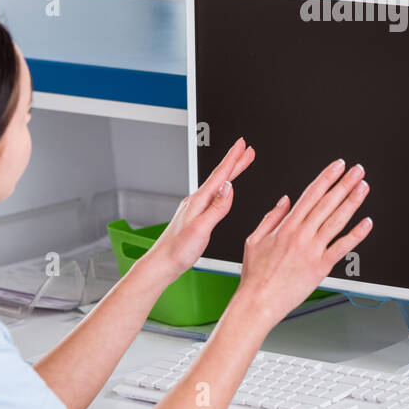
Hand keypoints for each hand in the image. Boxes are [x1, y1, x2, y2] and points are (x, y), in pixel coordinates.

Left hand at [146, 138, 255, 277]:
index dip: (232, 159)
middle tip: (246, 148)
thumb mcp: (201, 229)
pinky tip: (223, 190)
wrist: (162, 263)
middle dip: (234, 161)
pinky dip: (222, 187)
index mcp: (198, 202)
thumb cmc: (178, 250)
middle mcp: (195, 201)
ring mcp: (194, 208)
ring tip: (240, 164)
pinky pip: (212, 195)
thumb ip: (217, 208)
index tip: (242, 145)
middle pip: (219, 177)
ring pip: (216, 185)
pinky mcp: (194, 216)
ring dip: (229, 173)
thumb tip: (229, 187)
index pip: (219, 176)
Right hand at [232, 159, 372, 330]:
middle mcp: (301, 235)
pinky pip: (342, 247)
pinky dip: (356, 235)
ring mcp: (312, 251)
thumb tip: (285, 200)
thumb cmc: (255, 275)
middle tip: (357, 170)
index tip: (338, 167)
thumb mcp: (255, 240)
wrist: (258, 301)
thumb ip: (271, 217)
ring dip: (352, 202)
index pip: (311, 194)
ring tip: (363, 187)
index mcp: (286, 227)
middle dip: (344, 184)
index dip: (326, 178)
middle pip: (327, 203)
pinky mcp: (321, 267)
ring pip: (337, 221)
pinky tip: (366, 223)